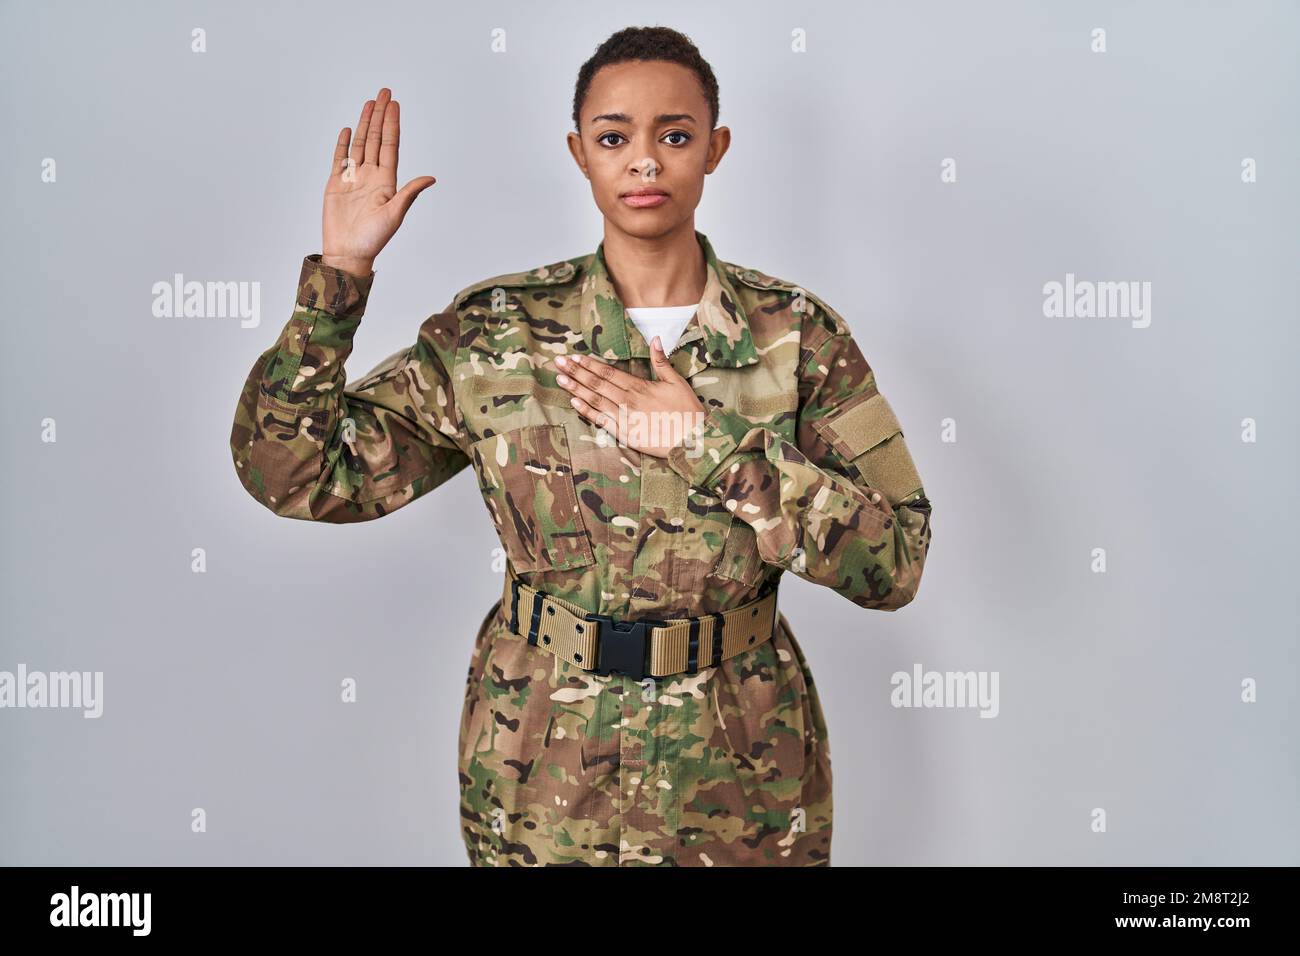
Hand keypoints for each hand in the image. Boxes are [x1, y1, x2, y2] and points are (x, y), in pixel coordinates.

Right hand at [321, 87, 435, 274]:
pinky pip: (340, 159)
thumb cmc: (373, 239)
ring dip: (365, 123)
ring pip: (360, 144)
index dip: (392, 124)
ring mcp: (353, 179)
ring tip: (369, 103)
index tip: (394, 105)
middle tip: (384, 92)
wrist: (348, 253)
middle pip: (376, 139)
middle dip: (380, 115)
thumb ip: (409, 193)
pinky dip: (343, 143)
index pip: (390, 145)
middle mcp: (371, 176)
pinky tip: (348, 129)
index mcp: (386, 181)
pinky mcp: (336, 184)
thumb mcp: (394, 215)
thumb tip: (431, 178)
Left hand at [555, 337, 706, 458]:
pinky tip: (574, 402)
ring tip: (560, 378)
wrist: (691, 440)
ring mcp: (624, 417)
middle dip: (576, 371)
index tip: (575, 357)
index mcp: (639, 386)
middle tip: (558, 362)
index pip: (608, 372)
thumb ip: (661, 361)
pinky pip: (600, 420)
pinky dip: (586, 411)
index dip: (590, 364)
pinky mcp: (624, 434)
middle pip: (596, 383)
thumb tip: (656, 338)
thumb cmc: (687, 411)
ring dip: (576, 388)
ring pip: (595, 400)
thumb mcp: (676, 381)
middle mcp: (628, 400)